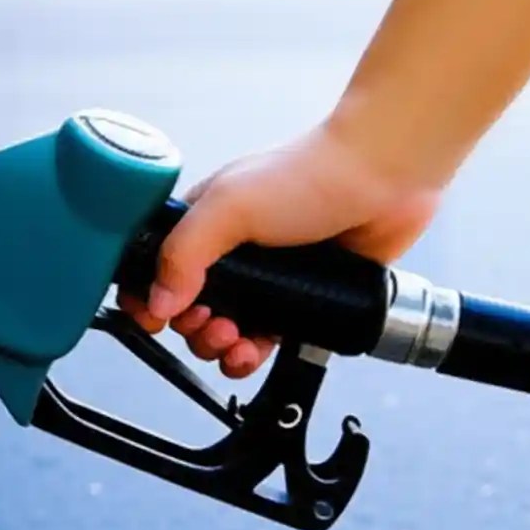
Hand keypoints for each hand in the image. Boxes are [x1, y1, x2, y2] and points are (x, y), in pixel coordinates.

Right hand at [118, 121, 445, 378]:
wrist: (382, 179)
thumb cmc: (310, 175)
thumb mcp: (229, 207)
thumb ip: (184, 252)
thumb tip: (157, 300)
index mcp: (200, 222)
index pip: (153, 267)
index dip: (146, 297)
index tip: (154, 318)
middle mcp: (227, 252)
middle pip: (185, 309)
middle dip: (192, 328)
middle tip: (211, 324)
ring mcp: (262, 278)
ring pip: (221, 330)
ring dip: (219, 347)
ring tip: (235, 340)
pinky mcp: (295, 299)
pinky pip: (262, 339)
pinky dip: (252, 354)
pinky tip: (255, 351)